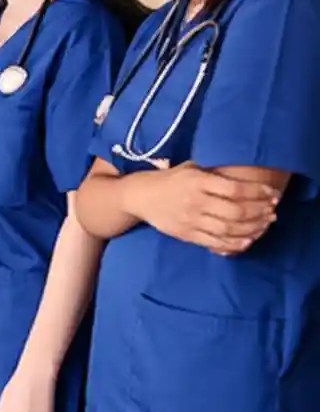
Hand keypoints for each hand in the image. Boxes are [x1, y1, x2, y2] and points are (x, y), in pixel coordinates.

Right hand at [129, 162, 277, 254]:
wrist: (139, 196)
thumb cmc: (169, 179)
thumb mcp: (190, 167)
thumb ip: (214, 172)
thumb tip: (245, 172)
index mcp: (196, 181)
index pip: (234, 188)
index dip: (258, 192)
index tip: (272, 194)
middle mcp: (194, 201)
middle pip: (235, 211)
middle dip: (259, 212)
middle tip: (271, 211)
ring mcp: (190, 220)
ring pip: (228, 229)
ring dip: (252, 229)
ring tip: (264, 224)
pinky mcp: (186, 234)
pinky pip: (215, 243)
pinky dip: (234, 244)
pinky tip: (247, 240)